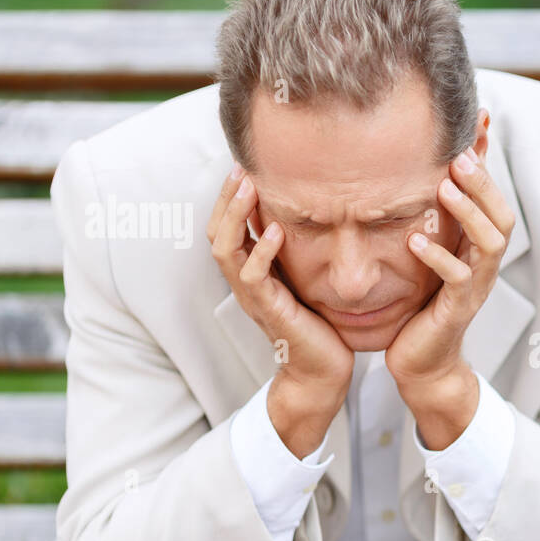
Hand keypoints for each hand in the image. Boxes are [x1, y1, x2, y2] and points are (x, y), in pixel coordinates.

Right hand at [207, 164, 353, 454]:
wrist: (322, 373)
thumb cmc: (320, 327)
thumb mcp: (308, 281)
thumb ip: (302, 254)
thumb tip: (315, 218)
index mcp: (253, 273)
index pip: (227, 228)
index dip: (231, 199)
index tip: (244, 167)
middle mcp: (246, 284)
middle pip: (217, 233)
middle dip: (227, 199)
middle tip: (240, 168)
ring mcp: (254, 298)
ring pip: (227, 251)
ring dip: (236, 217)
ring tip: (249, 189)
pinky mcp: (270, 311)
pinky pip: (254, 279)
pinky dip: (260, 254)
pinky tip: (274, 233)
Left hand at [385, 145, 514, 390]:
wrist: (421, 361)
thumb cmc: (422, 305)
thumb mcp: (429, 254)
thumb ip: (431, 219)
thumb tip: (419, 175)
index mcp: (479, 247)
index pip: (493, 197)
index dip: (488, 163)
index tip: (477, 125)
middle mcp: (484, 264)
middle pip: (501, 216)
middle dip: (483, 184)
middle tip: (459, 157)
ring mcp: (476, 287)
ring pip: (489, 244)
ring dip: (468, 213)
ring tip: (444, 188)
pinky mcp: (458, 309)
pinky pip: (458, 279)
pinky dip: (438, 257)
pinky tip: (416, 240)